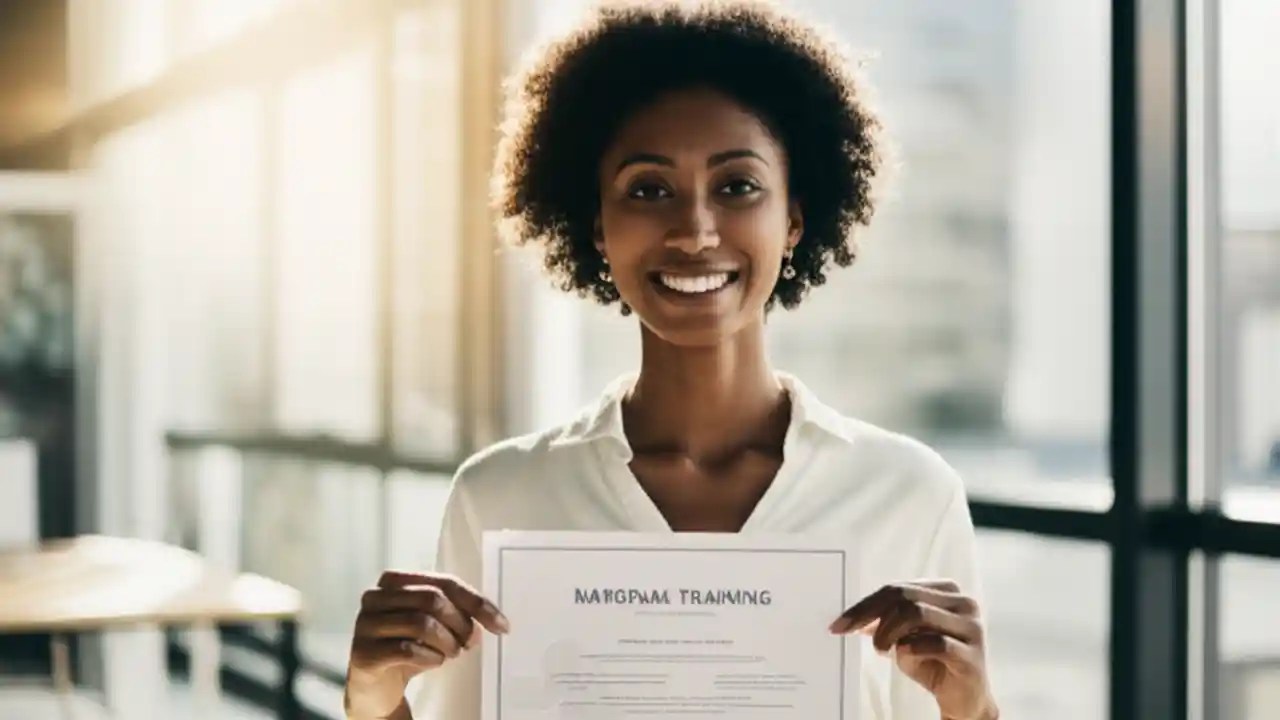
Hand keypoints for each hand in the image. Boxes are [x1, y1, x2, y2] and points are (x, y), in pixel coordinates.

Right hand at [344, 570, 509, 719]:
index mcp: (394, 581)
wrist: (376, 686)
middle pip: (432, 599)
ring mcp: (366, 624)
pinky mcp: (363, 652)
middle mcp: (375, 597)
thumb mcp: (434, 625)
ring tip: (451, 653)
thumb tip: (487, 621)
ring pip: (421, 623)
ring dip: (447, 642)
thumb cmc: (406, 647)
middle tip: (470, 643)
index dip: (477, 603)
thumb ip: (457, 614)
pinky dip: (430, 658)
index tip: (501, 625)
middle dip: (461, 623)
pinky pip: (407, 650)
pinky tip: (434, 662)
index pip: (445, 582)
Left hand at [829, 580, 997, 719]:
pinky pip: (937, 643)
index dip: (866, 604)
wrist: (963, 698)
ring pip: (919, 613)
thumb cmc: (932, 662)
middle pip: (906, 597)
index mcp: (946, 591)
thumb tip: (853, 617)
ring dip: (889, 630)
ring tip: (880, 649)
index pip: (899, 588)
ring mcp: (971, 627)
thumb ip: (884, 621)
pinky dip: (913, 647)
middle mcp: (963, 603)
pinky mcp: (972, 654)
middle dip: (872, 614)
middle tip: (851, 633)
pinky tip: (902, 654)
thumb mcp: (902, 638)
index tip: (839, 624)